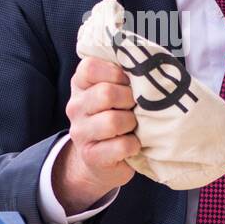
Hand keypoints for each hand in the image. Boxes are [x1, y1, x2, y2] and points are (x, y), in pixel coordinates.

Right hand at [54, 57, 139, 214]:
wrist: (101, 160)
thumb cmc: (116, 117)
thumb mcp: (116, 92)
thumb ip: (125, 75)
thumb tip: (149, 63)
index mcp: (80, 85)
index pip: (90, 67)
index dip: (115, 73)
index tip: (127, 82)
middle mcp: (75, 106)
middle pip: (105, 93)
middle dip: (129, 100)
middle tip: (134, 107)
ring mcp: (80, 132)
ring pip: (112, 121)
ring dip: (132, 124)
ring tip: (133, 127)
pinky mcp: (91, 156)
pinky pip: (120, 146)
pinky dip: (133, 145)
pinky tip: (132, 145)